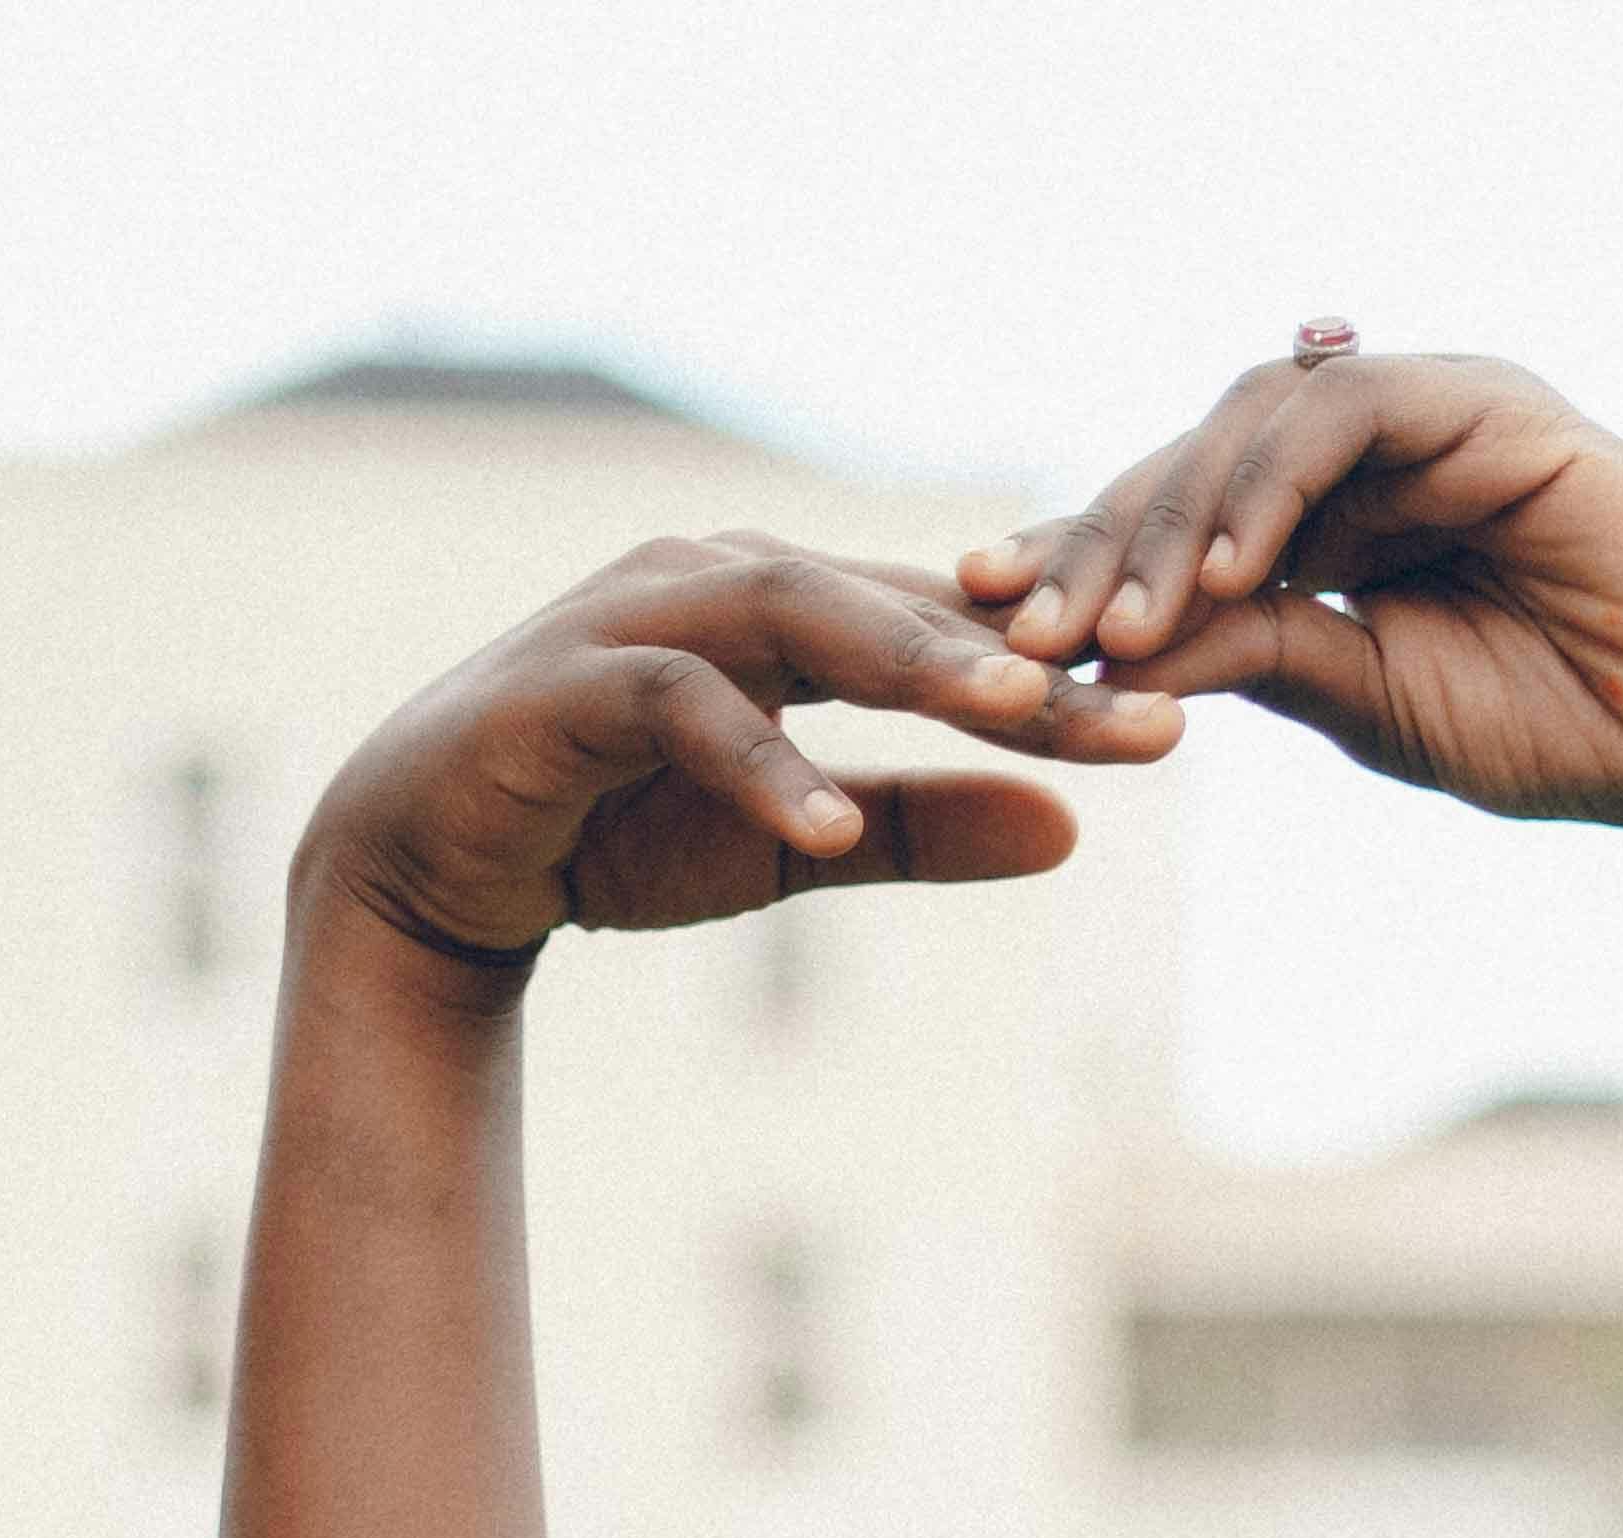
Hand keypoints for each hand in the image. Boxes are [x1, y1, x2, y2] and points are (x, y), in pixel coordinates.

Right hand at [297, 534, 1180, 976]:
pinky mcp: (569, 683)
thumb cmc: (621, 834)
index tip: (1184, 728)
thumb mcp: (805, 849)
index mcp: (791, 613)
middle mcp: (723, 581)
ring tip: (1009, 719)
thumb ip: (924, 831)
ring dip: (907, 664)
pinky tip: (829, 828)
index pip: (950, 637)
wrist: (438, 870)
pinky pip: (681, 707)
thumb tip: (1071, 832)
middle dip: (1023, 660)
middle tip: (1143, 709)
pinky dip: (760, 765)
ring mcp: (641, 616)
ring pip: (797, 616)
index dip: (1064, 680)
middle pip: (898, 608)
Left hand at [962, 356, 1622, 832]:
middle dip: (1095, 545)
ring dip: (1170, 522)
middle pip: (1191, 463)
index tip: (982, 623)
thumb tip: (1106, 661)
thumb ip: (1254, 657)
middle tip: (1015, 625)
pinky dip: (1273, 480)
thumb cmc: (1553, 728)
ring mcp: (1416, 416)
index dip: (1078, 563)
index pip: (1179, 526)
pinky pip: (1342, 410)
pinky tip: (1231, 572)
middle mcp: (1361, 459)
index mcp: (1328, 531)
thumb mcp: (1364, 703)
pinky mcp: (1473, 396)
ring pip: (1248, 424)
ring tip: (1115, 626)